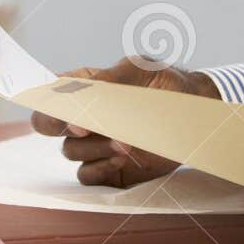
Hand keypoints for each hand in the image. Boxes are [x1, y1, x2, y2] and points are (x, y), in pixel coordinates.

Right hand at [29, 58, 220, 187]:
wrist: (197, 113)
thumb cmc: (166, 83)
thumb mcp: (139, 69)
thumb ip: (107, 78)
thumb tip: (79, 94)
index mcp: (84, 87)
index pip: (49, 94)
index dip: (48, 102)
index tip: (68, 109)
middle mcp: (84, 116)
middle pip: (47, 125)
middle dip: (58, 127)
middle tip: (85, 128)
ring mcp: (94, 144)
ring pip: (70, 151)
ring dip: (94, 147)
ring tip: (126, 142)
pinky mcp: (108, 168)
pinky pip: (87, 175)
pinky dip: (99, 169)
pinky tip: (120, 159)